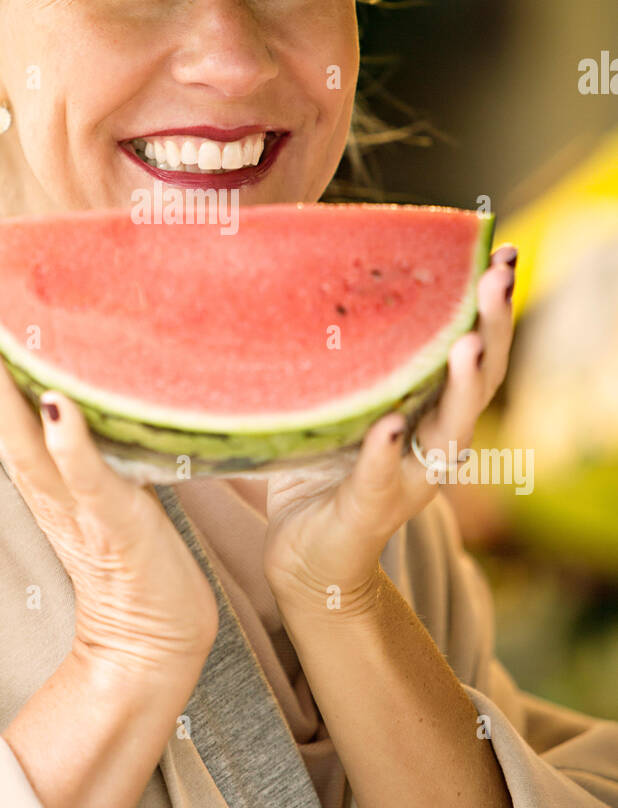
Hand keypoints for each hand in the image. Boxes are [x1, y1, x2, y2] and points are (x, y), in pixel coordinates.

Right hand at [0, 276, 218, 678]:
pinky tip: (59, 405)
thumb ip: (79, 432)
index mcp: (36, 467)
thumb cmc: (131, 545)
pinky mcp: (114, 522)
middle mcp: (43, 480)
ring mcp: (74, 501)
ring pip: (21, 441)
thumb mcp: (95, 474)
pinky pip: (87, 477)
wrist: (153, 637)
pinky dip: (70, 442)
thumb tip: (77, 368)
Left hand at [262, 245, 517, 613]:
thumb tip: (313, 261)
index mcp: (430, 408)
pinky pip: (380, 479)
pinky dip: (387, 453)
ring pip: (448, 434)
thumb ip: (345, 350)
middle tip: (498, 278)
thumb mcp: (338, 398)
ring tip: (465, 344)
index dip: (492, 305)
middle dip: (492, 328)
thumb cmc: (323, 464)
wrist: (304, 556)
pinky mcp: (369, 512)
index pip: (474, 349)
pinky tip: (389, 426)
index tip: (502, 252)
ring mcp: (407, 479)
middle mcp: (432, 442)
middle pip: (479, 381)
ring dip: (460, 388)